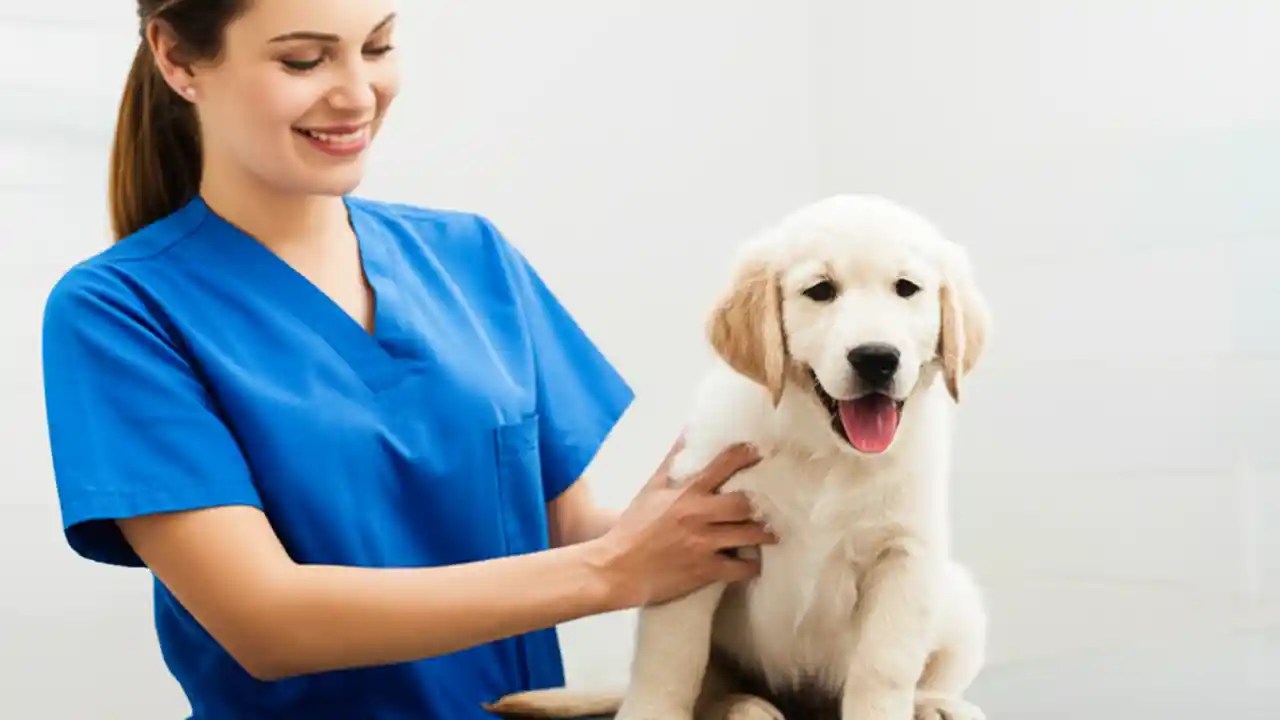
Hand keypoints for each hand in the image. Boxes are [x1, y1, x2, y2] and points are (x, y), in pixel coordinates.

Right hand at [588, 438, 775, 608]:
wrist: (616, 568)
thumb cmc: (634, 526)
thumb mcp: (651, 488)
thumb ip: (673, 461)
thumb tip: (688, 431)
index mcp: (686, 493)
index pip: (723, 465)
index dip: (746, 456)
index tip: (760, 453)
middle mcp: (698, 515)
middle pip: (744, 504)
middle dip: (762, 504)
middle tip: (774, 504)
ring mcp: (703, 544)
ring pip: (749, 535)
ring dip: (765, 534)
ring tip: (773, 533)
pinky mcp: (705, 571)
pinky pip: (741, 568)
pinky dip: (751, 566)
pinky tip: (754, 563)